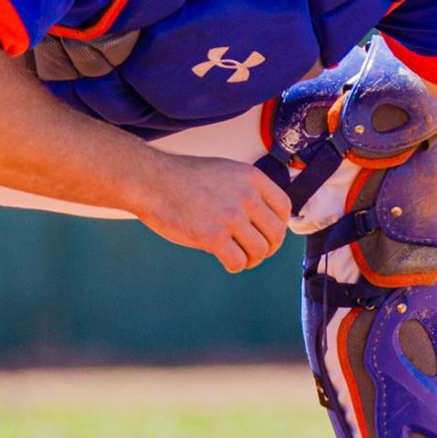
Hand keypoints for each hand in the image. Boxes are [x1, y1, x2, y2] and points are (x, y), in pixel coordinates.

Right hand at [133, 154, 292, 272]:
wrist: (152, 181)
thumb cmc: (183, 178)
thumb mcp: (224, 171)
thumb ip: (246, 189)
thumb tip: (262, 216)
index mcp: (252, 178)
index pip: (284, 207)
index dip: (279, 225)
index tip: (269, 234)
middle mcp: (246, 196)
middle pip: (276, 233)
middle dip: (268, 247)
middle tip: (255, 251)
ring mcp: (230, 217)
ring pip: (259, 251)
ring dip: (251, 259)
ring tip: (239, 257)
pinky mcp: (213, 237)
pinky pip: (238, 261)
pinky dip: (235, 265)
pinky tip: (225, 260)